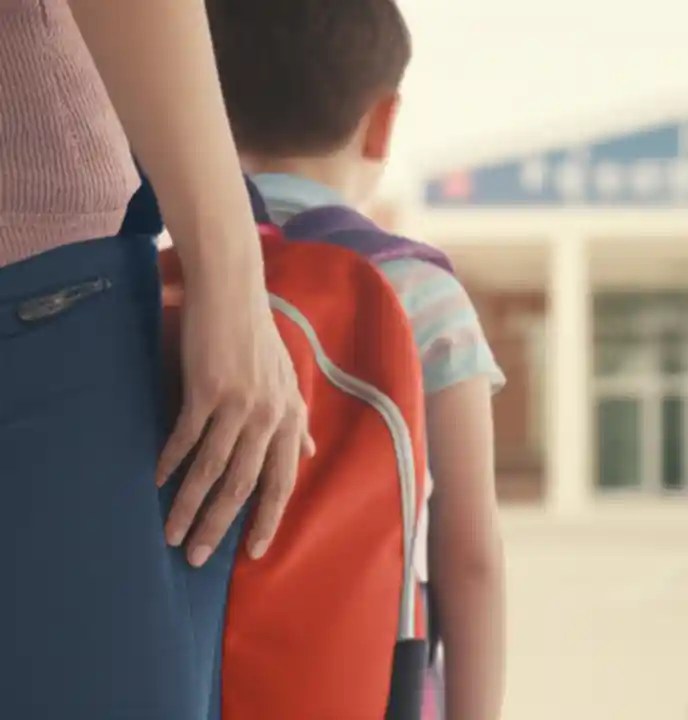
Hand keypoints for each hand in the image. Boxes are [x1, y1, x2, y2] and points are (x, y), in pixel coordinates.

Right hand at [157, 277, 314, 567]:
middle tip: (197, 558)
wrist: (233, 294)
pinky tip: (156, 484)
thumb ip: (297, 421)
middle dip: (221, 526)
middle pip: (245, 485)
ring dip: (189, 506)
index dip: (269, 518)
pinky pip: (187, 438)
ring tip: (170, 534)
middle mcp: (271, 416)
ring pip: (213, 469)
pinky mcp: (208, 390)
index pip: (283, 481)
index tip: (255, 553)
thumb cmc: (257, 340)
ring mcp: (240, 404)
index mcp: (290, 417)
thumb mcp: (287, 382)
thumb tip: (310, 453)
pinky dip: (170, 464)